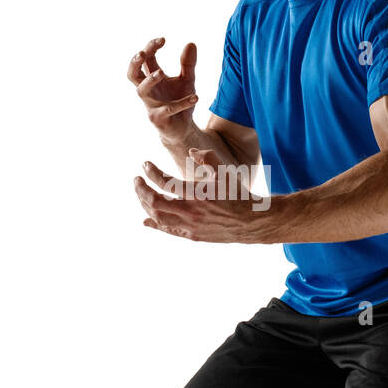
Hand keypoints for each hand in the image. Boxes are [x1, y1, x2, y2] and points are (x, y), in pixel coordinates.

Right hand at [127, 36, 199, 143]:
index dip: (150, 47)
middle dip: (134, 62)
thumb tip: (191, 43)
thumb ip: (188, 63)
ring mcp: (151, 104)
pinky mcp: (159, 118)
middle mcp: (148, 90)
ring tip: (161, 72)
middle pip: (132, 74)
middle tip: (142, 53)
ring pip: (141, 91)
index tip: (163, 40)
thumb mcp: (187, 80)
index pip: (145, 59)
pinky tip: (196, 97)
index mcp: (152, 78)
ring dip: (149, 80)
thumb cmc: (180, 101)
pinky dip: (182, 103)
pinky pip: (168, 109)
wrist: (183, 128)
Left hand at [134, 149, 269, 242]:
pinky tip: (146, 219)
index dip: (151, 173)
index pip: (164, 182)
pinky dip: (155, 224)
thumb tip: (190, 153)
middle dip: (140, 189)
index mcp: (196, 193)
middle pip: (154, 202)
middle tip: (136, 180)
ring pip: (157, 217)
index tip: (145, 165)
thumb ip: (207, 158)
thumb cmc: (237, 194)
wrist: (251, 221)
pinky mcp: (192, 235)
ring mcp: (190, 225)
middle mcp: (190, 211)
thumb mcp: (224, 171)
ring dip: (145, 204)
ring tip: (142, 194)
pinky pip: (168, 230)